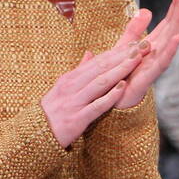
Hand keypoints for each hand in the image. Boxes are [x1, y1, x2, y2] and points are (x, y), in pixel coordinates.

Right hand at [41, 31, 147, 148]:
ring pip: (100, 83)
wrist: (37, 134)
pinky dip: (110, 96)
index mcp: (70, 78)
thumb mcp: (62, 87)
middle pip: (101, 68)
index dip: (117, 52)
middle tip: (142, 46)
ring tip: (136, 60)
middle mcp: (72, 87)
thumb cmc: (53, 110)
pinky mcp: (77, 119)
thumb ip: (79, 71)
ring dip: (119, 70)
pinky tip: (123, 87)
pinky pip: (97, 106)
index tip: (134, 44)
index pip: (97, 61)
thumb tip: (90, 53)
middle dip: (122, 56)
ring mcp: (74, 102)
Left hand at [83, 0, 178, 109]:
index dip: (175, 4)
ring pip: (169, 40)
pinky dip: (170, 50)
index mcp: (152, 45)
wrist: (111, 105)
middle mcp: (157, 53)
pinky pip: (160, 63)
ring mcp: (154, 65)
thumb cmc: (120, 78)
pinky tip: (178, 37)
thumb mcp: (124, 48)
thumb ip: (134, 30)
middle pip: (171, 26)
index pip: (167, 20)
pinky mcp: (147, 78)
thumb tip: (147, 10)